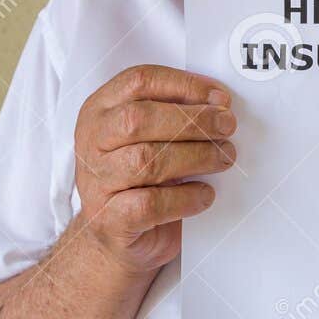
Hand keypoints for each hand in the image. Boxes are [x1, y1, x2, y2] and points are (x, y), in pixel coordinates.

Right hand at [74, 65, 236, 275]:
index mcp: (100, 110)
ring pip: (146, 160)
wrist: (115, 237)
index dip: (183, 84)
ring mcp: (95, 181)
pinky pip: (150, 204)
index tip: (219, 97)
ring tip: (224, 158)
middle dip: (192, 120)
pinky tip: (205, 194)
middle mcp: (91, 142)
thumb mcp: (150, 137)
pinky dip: (186, 198)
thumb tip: (219, 103)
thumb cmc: (140, 178)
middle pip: (138, 118)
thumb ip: (174, 114)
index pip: (139, 81)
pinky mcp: (108, 219)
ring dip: (196, 157)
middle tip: (227, 126)